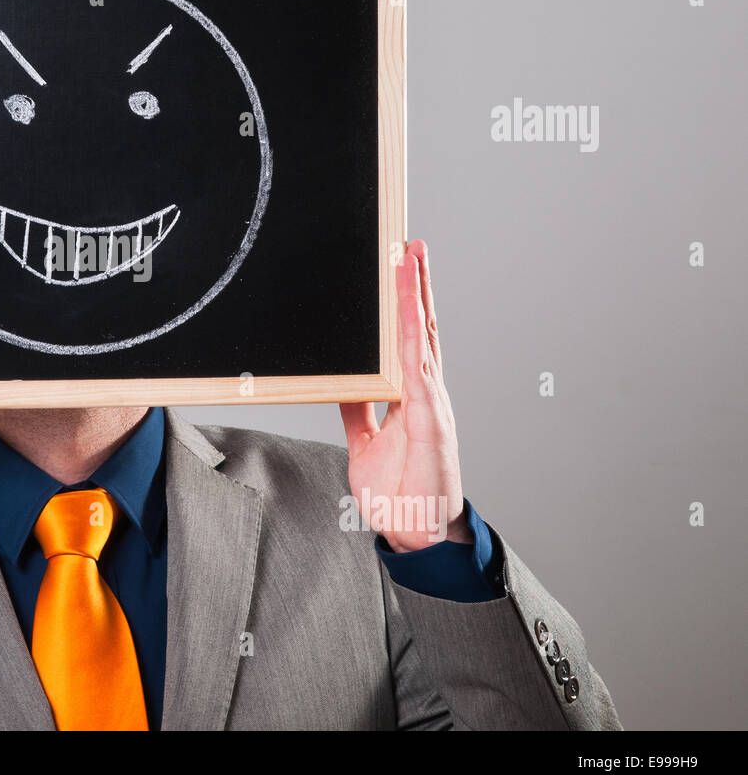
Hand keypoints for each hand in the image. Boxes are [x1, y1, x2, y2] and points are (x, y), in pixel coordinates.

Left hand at [339, 239, 468, 551]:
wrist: (417, 529)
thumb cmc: (400, 492)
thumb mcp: (366, 443)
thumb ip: (359, 412)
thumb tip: (345, 387)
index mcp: (410, 397)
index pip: (408, 340)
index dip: (405, 304)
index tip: (400, 269)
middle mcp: (424, 392)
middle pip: (419, 328)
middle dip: (415, 286)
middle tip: (410, 245)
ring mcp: (430, 401)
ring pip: (420, 337)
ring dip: (414, 296)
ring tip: (410, 258)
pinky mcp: (427, 416)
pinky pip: (416, 366)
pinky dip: (410, 335)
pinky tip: (406, 307)